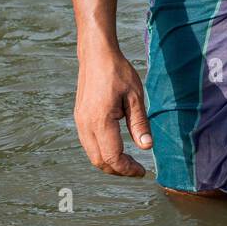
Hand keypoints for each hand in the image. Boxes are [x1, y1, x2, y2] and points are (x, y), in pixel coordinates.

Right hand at [74, 48, 151, 177]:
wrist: (96, 54)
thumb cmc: (117, 72)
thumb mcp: (135, 96)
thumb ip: (139, 123)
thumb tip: (147, 147)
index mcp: (100, 120)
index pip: (112, 157)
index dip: (127, 169)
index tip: (142, 171)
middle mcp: (86, 124)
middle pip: (99, 161)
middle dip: (118, 170)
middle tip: (137, 169)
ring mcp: (80, 121)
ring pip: (92, 154)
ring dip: (109, 162)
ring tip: (128, 161)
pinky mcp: (79, 117)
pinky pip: (88, 144)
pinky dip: (101, 152)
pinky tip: (115, 147)